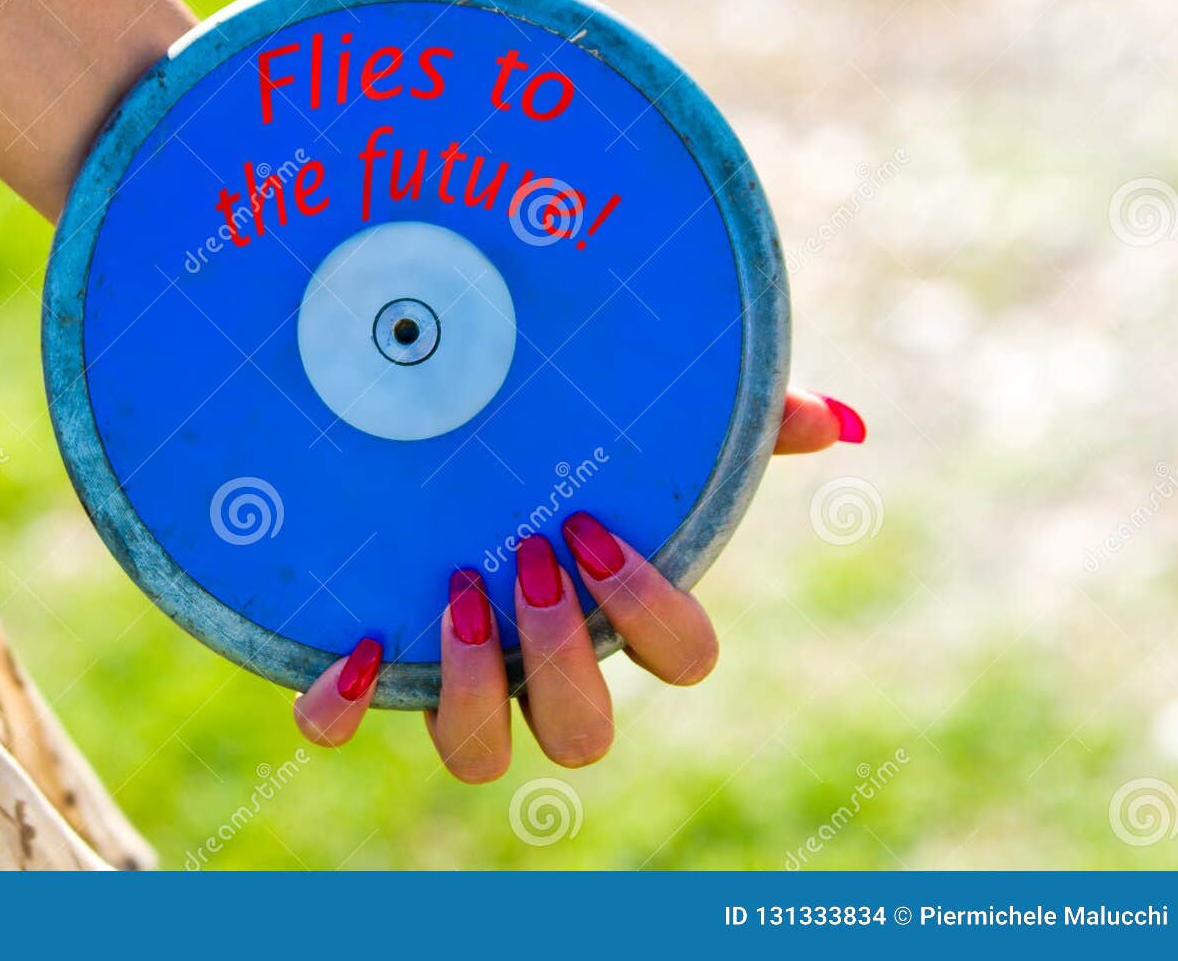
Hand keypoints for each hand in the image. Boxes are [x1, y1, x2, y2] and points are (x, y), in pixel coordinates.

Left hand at [292, 388, 864, 779]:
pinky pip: (343, 734)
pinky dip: (342, 712)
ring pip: (478, 757)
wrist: (439, 426)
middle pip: (584, 734)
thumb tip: (834, 420)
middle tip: (531, 554)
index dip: (649, 612)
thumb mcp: (656, 425)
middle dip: (563, 658)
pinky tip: (352, 650)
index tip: (595, 526)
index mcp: (618, 616)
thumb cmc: (570, 439)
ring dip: (473, 693)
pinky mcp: (373, 669)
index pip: (681, 661)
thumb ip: (742, 426)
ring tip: (459, 588)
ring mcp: (457, 678)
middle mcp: (542, 666)